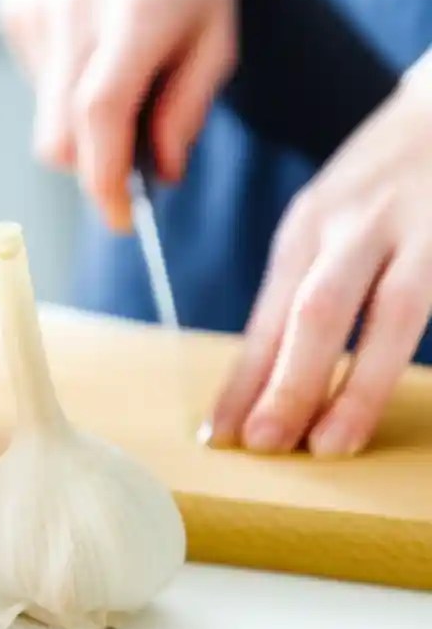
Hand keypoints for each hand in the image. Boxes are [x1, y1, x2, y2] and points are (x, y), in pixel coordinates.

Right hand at [0, 0, 235, 228]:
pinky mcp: (13, 10)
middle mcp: (70, 12)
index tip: (123, 217)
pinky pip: (35, 81)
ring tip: (121, 73)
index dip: (107, 180)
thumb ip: (187, 107)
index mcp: (133, 15)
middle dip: (95, 165)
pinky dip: (64, 86)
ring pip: (46, 117)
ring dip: (82, 122)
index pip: (101, 116)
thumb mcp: (215, 32)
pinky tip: (92, 48)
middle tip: (134, 158)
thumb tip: (159, 172)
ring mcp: (32, 11)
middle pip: (61, 138)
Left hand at [208, 51, 431, 457]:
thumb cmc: (378, 183)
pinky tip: (410, 402)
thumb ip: (300, 295)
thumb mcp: (324, 223)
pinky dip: (427, 352)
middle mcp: (360, 225)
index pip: (269, 316)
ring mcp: (422, 228)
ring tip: (331, 444)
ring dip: (362, 383)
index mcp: (310, 227)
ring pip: (392, 312)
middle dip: (290, 382)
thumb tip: (262, 384)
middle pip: (319, 309)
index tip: (218, 435)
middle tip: (263, 444)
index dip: (244, 379)